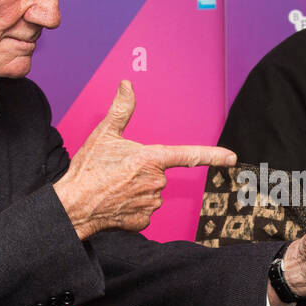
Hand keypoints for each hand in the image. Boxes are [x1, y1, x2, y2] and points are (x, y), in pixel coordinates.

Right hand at [55, 81, 235, 238]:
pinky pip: (144, 211)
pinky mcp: (143, 221)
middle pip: (158, 174)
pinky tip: (116, 203)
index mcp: (151, 158)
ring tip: (113, 187)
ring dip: (137, 190)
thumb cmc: (88, 169)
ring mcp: (151, 204)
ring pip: (152, 193)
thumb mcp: (104, 134)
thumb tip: (127, 84)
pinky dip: (132, 207)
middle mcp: (156, 182)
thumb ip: (121, 109)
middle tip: (117, 173)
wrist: (73, 206)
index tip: (232, 157)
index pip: (188, 154)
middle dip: (143, 172)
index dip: (213, 155)